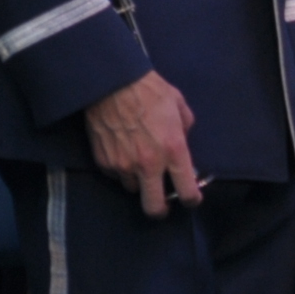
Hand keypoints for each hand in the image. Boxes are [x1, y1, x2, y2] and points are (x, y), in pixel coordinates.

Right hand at [84, 71, 198, 217]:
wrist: (111, 83)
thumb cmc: (150, 91)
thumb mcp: (180, 107)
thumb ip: (185, 129)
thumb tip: (183, 141)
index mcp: (173, 151)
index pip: (186, 191)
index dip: (191, 200)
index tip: (190, 199)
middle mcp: (148, 164)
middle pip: (154, 207)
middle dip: (160, 210)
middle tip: (162, 204)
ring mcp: (123, 165)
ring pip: (133, 189)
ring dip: (139, 182)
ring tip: (139, 164)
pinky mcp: (103, 162)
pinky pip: (115, 175)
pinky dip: (121, 169)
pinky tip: (123, 151)